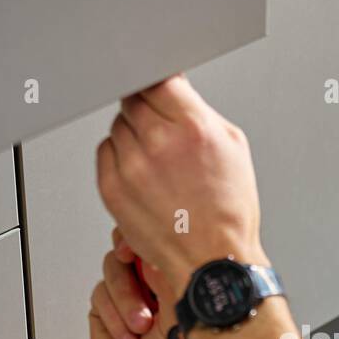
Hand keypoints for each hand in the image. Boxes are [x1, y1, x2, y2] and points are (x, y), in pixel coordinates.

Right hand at [89, 227, 196, 338]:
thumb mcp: (181, 321)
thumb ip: (168, 285)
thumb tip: (155, 256)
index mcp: (175, 276)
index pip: (160, 241)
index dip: (147, 236)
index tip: (141, 243)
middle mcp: (149, 278)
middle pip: (128, 244)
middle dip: (128, 261)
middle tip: (128, 263)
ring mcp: (126, 289)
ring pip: (112, 268)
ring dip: (125, 300)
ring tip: (140, 327)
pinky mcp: (103, 305)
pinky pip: (99, 294)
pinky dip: (113, 317)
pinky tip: (128, 337)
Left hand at [95, 73, 266, 298]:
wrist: (212, 259)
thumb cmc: (227, 210)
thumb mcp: (232, 147)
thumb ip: (201, 110)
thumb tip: (177, 87)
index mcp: (193, 127)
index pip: (159, 78)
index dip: (160, 84)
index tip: (162, 90)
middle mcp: (158, 143)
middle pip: (134, 99)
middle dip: (148, 110)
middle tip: (164, 131)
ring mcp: (131, 166)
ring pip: (118, 125)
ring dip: (133, 134)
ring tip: (158, 160)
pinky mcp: (112, 187)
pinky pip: (105, 151)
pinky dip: (120, 157)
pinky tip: (144, 174)